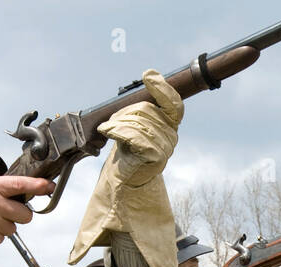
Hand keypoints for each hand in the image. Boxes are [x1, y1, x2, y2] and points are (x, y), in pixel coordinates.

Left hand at [96, 70, 182, 185]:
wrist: (126, 177)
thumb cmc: (129, 149)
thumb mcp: (135, 125)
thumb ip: (142, 108)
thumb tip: (150, 75)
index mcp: (169, 125)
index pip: (174, 105)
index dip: (163, 89)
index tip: (148, 75)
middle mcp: (171, 135)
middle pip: (146, 110)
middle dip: (124, 112)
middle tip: (112, 120)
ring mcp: (165, 147)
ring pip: (137, 122)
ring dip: (117, 122)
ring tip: (107, 129)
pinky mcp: (155, 156)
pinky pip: (134, 135)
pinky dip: (117, 131)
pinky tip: (107, 131)